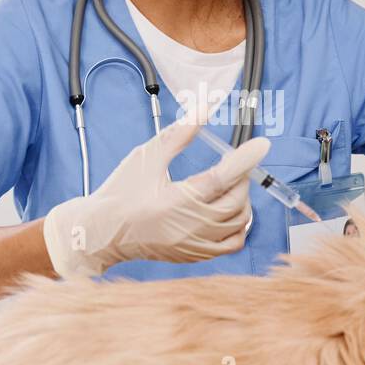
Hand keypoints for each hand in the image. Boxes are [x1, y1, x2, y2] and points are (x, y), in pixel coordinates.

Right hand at [42, 119, 269, 276]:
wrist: (102, 233)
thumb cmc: (121, 192)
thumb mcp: (146, 157)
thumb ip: (179, 134)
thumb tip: (204, 109)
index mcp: (176, 201)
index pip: (222, 178)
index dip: (245, 159)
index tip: (262, 145)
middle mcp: (189, 227)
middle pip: (236, 201)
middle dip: (241, 178)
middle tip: (232, 164)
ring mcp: (194, 245)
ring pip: (239, 223)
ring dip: (242, 200)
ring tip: (229, 185)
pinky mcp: (195, 255)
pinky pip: (232, 243)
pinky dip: (239, 225)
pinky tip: (228, 210)